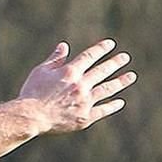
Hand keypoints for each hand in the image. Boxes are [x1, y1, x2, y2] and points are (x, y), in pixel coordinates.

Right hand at [19, 40, 134, 133]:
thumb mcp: (40, 72)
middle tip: (125, 57)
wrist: (31, 117)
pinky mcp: (85, 117)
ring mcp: (85, 101)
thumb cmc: (32, 93)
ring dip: (121, 81)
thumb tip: (64, 46)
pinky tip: (120, 102)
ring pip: (108, 89)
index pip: (90, 56)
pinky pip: (103, 110)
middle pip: (103, 70)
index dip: (101, 49)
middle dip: (116, 62)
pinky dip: (112, 106)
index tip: (111, 44)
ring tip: (131, 76)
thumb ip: (55, 59)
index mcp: (70, 71)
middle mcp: (81, 84)